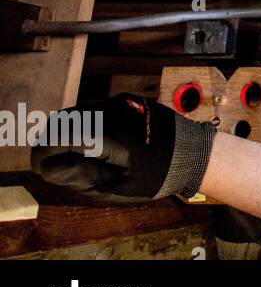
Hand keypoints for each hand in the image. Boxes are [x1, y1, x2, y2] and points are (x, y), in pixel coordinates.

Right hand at [30, 94, 216, 202]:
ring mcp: (122, 102)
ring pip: (78, 112)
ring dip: (66, 130)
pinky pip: (95, 108)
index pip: (61, 135)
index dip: (43, 151)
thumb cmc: (162, 174)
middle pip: (65, 120)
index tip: (39, 165)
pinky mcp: (127, 100)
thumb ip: (82, 176)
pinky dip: (83, 123)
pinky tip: (89, 142)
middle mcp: (114, 111)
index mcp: (111, 134)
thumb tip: (50, 166)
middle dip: (51, 140)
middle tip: (50, 162)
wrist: (196, 152)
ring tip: (69, 155)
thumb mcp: (120, 186)